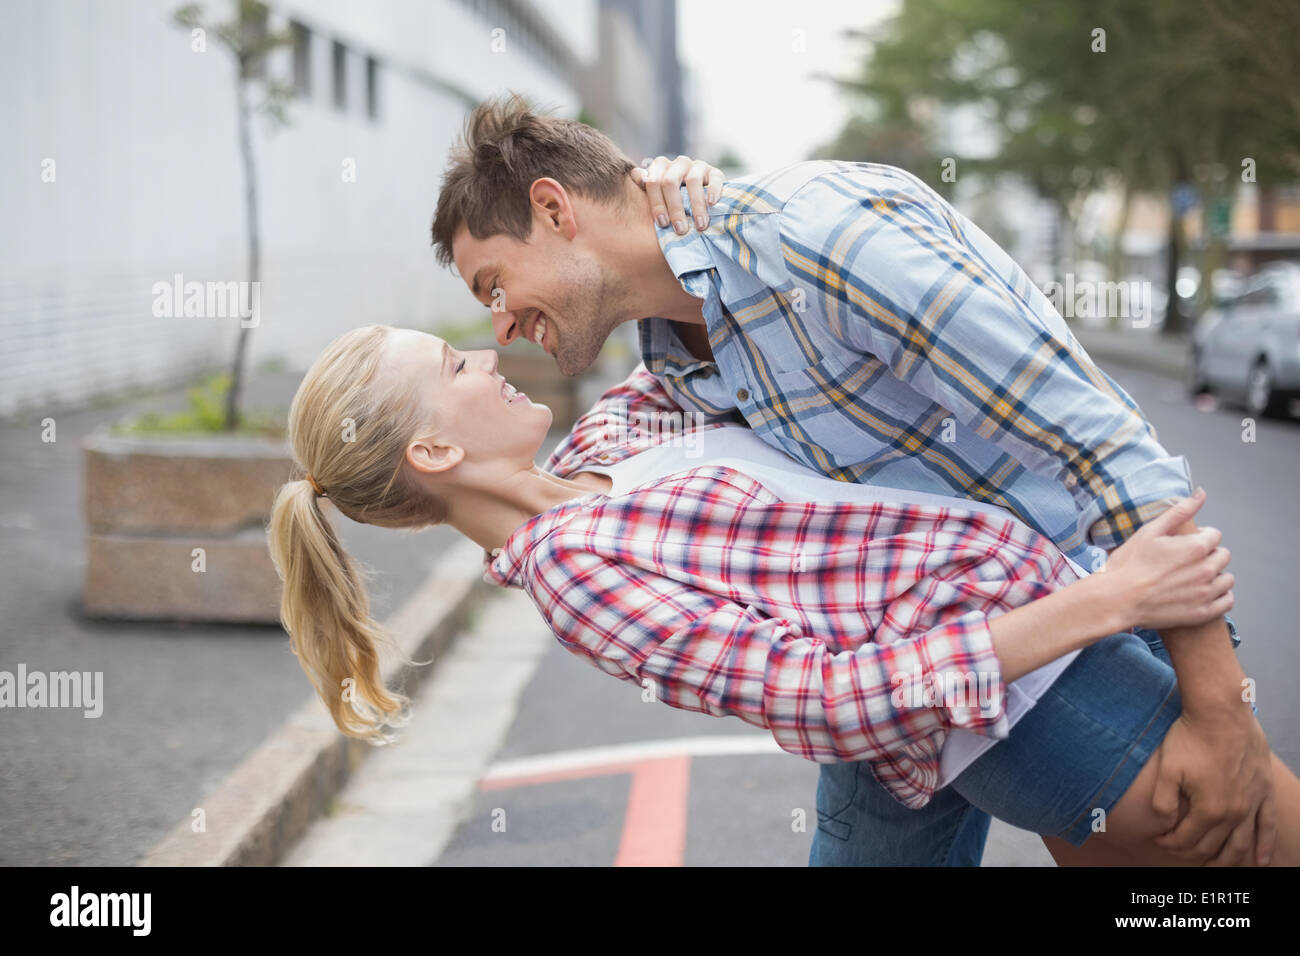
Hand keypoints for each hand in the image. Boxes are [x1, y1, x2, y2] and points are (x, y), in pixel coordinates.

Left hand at [630, 155, 725, 233]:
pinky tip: (712, 204)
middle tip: (680, 229)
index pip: (654, 182)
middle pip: (671, 182)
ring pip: (693, 181)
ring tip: (700, 225)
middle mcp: (678, 163)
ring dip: (696, 206)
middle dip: (675, 208)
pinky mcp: (715, 172)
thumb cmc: (673, 199)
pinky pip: (714, 179)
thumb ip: (646, 186)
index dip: (657, 204)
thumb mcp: (658, 194)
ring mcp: (697, 166)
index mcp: (661, 167)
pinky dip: (713, 191)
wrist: (701, 195)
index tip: (663, 224)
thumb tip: (637, 177)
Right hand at [1095, 488, 1233, 631]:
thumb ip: (1180, 511)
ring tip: (1192, 578)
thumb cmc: (1129, 563)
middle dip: (1208, 555)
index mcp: (1197, 546)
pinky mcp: (1203, 612)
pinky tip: (1200, 593)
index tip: (1182, 544)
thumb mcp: (1151, 530)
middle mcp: (1207, 569)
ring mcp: (1206, 593)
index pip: (1214, 535)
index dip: (1198, 536)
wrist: (1116, 599)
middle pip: (1222, 555)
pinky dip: (1219, 596)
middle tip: (1184, 562)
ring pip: (1227, 579)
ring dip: (1215, 576)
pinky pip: (1226, 601)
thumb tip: (1201, 493)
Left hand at [1150, 709, 1276, 864]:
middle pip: (1212, 845)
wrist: (1221, 712)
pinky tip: (1261, 861)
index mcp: (1208, 810)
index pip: (1186, 839)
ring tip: (1214, 868)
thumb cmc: (1190, 737)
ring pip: (1241, 843)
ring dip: (1227, 860)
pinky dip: (1264, 846)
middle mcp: (1234, 813)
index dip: (1170, 843)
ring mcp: (1252, 803)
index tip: (1158, 839)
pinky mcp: (1264, 791)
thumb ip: (1163, 802)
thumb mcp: (1167, 769)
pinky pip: (1267, 826)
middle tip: (1178, 850)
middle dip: (1191, 852)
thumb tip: (1165, 824)